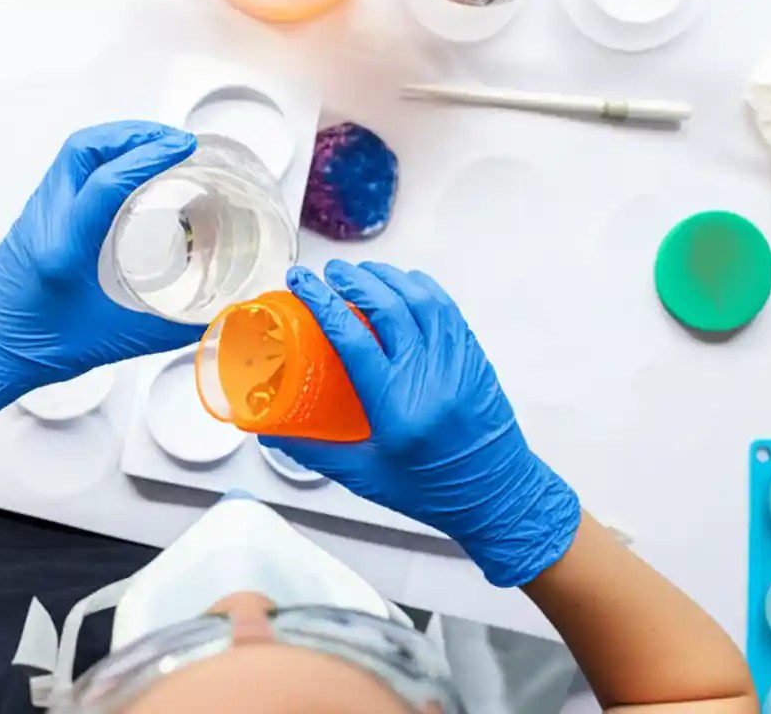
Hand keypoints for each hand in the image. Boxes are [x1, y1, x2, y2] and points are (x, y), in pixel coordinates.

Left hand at [0, 122, 203, 445]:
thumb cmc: (36, 351)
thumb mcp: (111, 340)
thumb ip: (166, 331)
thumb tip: (210, 319)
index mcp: (63, 248)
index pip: (107, 182)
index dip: (150, 156)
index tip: (184, 147)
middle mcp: (44, 221)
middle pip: (85, 148)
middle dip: (133, 134)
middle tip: (173, 140)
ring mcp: (35, 215)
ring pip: (73, 154)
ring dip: (115, 141)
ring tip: (155, 147)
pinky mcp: (34, 218)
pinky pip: (67, 171)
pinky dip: (100, 159)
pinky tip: (125, 173)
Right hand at [262, 261, 580, 586]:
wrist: (498, 498)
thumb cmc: (432, 492)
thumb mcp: (365, 477)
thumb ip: (314, 452)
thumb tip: (272, 432)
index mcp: (396, 406)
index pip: (353, 337)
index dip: (322, 302)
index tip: (301, 281)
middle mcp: (429, 377)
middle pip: (388, 307)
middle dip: (354, 280)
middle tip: (329, 272)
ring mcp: (457, 363)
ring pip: (421, 299)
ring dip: (388, 278)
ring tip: (362, 272)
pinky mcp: (474, 359)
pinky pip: (448, 310)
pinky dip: (423, 288)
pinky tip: (405, 283)